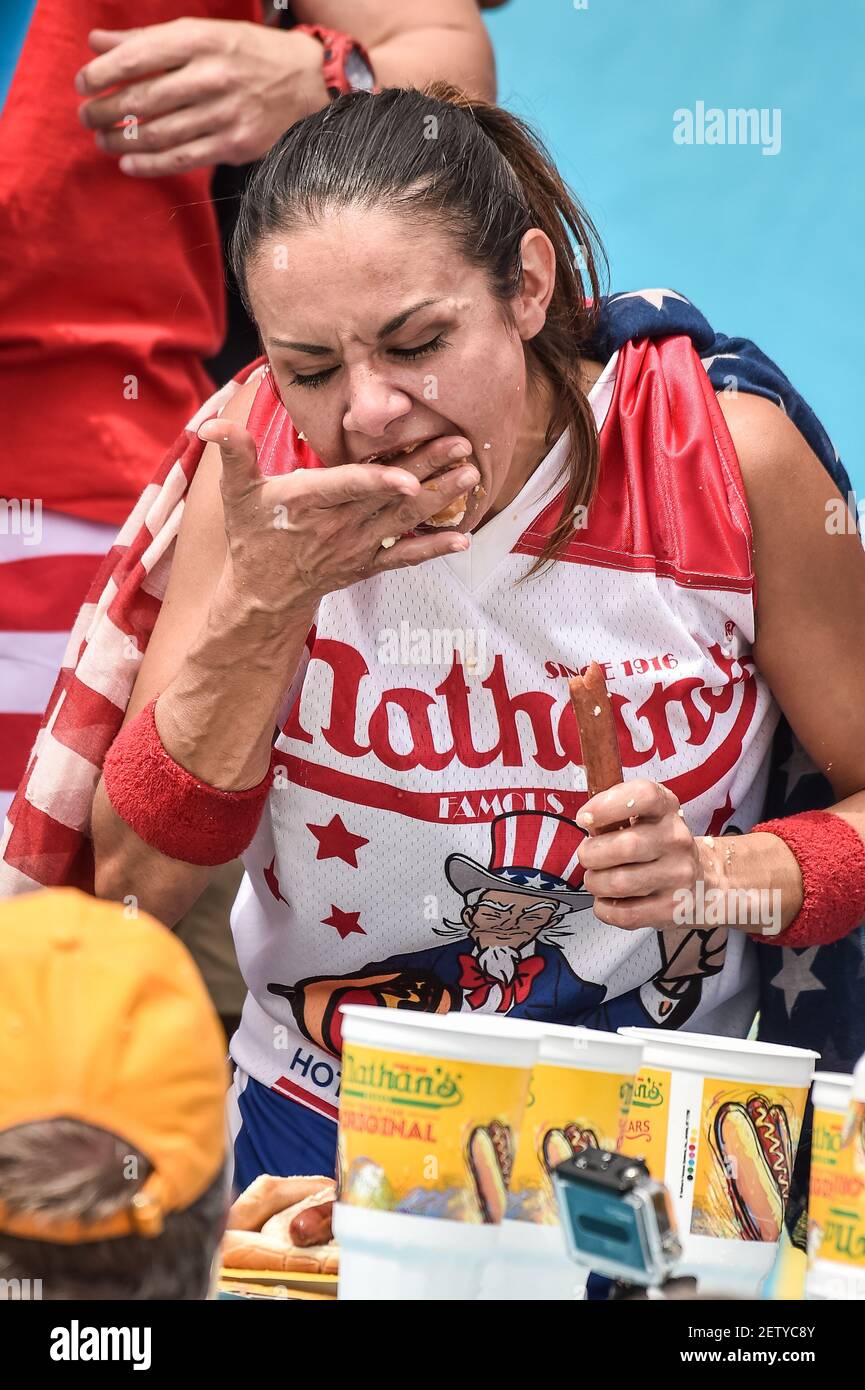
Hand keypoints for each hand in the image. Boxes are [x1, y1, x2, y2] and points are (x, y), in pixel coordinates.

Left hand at [75, 20, 326, 176]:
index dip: (103, 73)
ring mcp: (225, 113)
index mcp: (201, 40)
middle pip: (145, 98)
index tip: (83, 83)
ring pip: (160, 132)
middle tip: (87, 117)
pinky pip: (183, 158)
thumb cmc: (249, 55)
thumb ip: (149, 40)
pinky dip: (151, 164)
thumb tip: (98, 43)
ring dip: (123, 139)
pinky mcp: (235, 144)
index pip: (138, 57)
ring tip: (103, 140)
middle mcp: (212, 75)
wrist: (310, 84)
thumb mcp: (203, 34)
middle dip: (106, 110)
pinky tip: (130, 163)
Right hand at [197, 419, 478, 611]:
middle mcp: (339, 526)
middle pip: (388, 497)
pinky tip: (464, 538)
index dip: (378, 483)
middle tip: (462, 447)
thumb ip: (233, 454)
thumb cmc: (253, 537)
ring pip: (404, 521)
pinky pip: (406, 558)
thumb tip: (213, 424)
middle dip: (428, 472)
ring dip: (440, 498)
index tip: (408, 477)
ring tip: (470, 475)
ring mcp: (357, 547)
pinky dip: (434, 548)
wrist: (263, 595)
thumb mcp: (236, 494)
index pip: (348, 488)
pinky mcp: (368, 563)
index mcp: (309, 501)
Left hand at [576, 779, 702, 930]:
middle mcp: (677, 839)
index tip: (585, 818)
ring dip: (595, 882)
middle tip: (588, 856)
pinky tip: (608, 900)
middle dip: (590, 854)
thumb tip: (587, 821)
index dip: (606, 806)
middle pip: (624, 846)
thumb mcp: (644, 818)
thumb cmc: (658, 846)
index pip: (643, 795)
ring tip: (598, 879)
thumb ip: (615, 815)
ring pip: (619, 883)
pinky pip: (624, 913)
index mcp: (667, 809)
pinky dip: (604, 909)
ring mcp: (678, 876)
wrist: (701, 881)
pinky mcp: (673, 908)